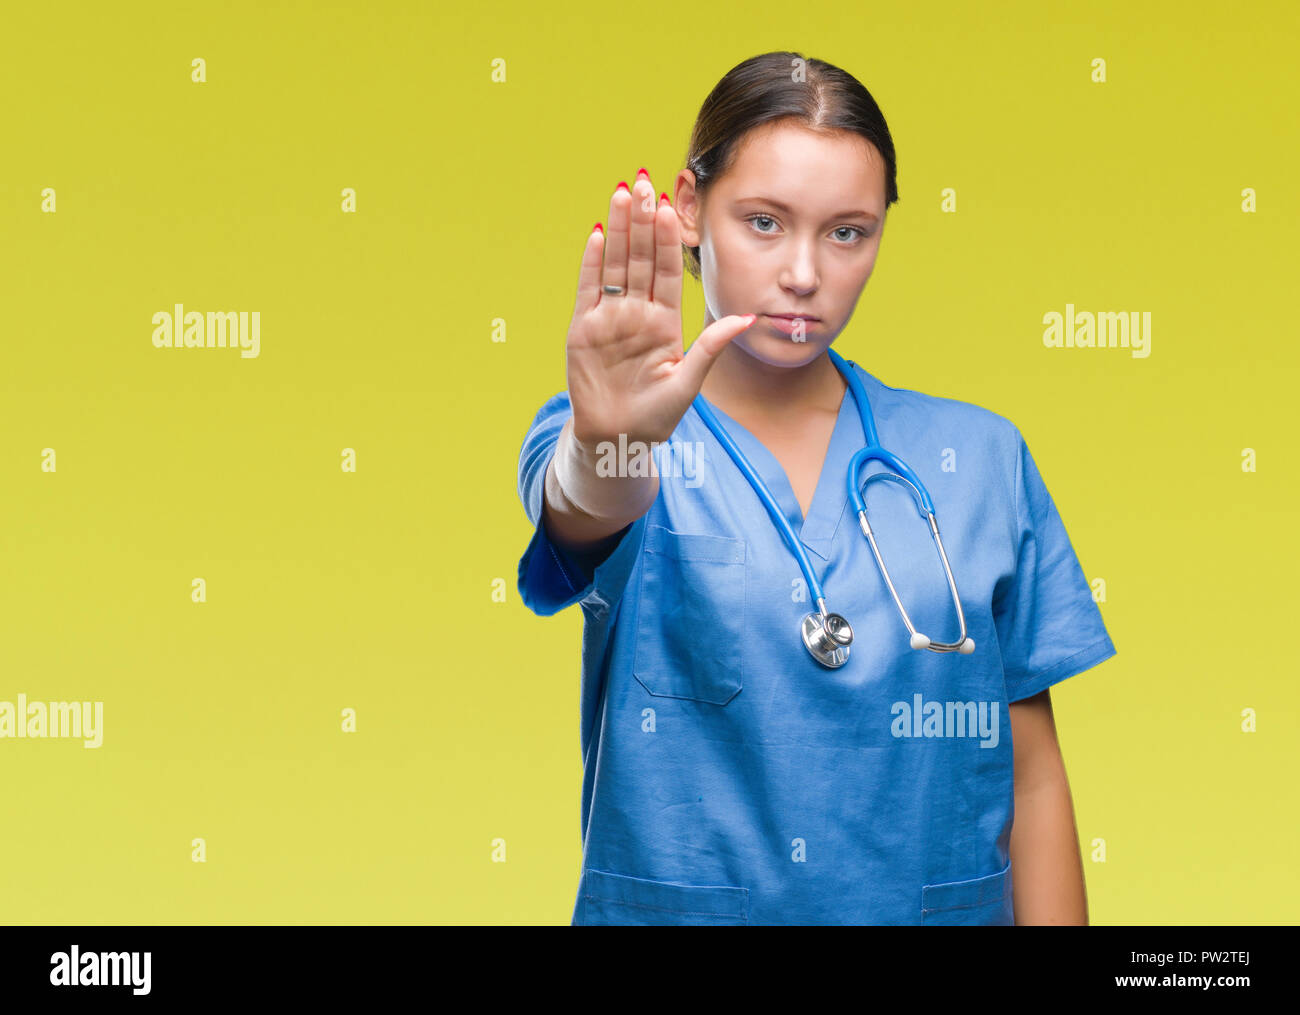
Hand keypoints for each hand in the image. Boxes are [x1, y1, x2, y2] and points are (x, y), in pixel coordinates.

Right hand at [565, 171, 756, 453]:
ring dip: (619, 229)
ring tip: (622, 193)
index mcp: (665, 322)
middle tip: (644, 181)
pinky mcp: (583, 329)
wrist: (618, 439)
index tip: (671, 206)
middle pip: (640, 258)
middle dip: (642, 220)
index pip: (668, 271)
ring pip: (615, 264)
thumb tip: (749, 318)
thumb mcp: (689, 382)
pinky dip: (592, 262)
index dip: (668, 239)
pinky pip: (589, 289)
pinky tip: (598, 234)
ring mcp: (610, 318)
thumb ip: (711, 347)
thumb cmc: (656, 417)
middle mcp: (638, 313)